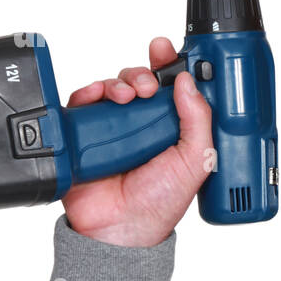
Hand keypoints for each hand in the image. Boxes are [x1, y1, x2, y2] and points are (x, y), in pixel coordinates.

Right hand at [60, 36, 213, 246]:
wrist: (121, 229)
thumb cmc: (159, 203)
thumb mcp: (195, 160)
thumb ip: (198, 121)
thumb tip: (188, 82)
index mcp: (172, 129)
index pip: (171, 88)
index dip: (169, 65)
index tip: (168, 50)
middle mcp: (142, 125)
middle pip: (139, 81)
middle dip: (143, 73)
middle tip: (148, 86)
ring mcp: (113, 128)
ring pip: (112, 87)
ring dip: (119, 82)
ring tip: (126, 95)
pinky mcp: (85, 134)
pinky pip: (82, 103)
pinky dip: (89, 92)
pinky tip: (98, 96)